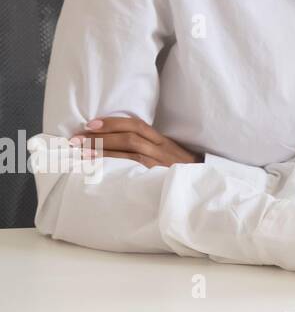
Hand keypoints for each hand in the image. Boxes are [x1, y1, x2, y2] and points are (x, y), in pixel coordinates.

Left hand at [70, 116, 199, 167]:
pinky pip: (134, 170)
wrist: (201, 188)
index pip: (137, 125)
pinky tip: (97, 169)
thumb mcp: (167, 154)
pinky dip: (115, 167)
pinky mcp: (157, 179)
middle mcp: (161, 151)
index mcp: (162, 142)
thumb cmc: (179, 171)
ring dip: (104, 151)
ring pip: (131, 152)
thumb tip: (114, 143)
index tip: (90, 124)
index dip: (113, 123)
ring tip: (81, 153)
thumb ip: (147, 147)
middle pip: (131, 137)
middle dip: (102, 137)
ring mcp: (160, 165)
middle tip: (76, 139)